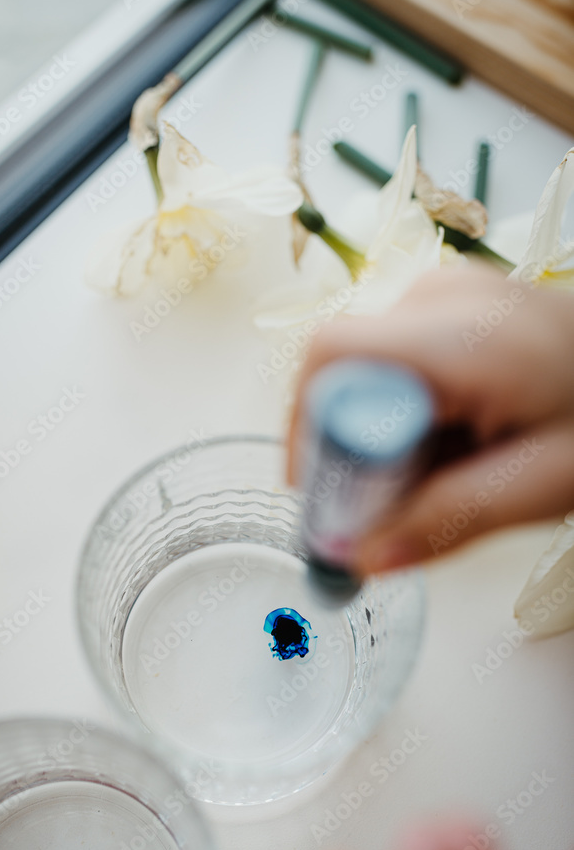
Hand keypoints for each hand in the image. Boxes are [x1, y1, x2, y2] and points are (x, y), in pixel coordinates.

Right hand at [287, 265, 573, 574]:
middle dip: (350, 452)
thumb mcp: (541, 485)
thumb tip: (360, 556)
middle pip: (340, 375)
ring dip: (380, 438)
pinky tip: (450, 441)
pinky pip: (388, 365)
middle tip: (389, 509)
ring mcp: (441, 293)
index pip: (331, 359)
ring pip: (361, 376)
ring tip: (442, 471)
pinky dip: (401, 415)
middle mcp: (439, 296)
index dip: (309, 433)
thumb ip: (448, 521)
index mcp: (463, 333)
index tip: (331, 498)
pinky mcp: (445, 305)